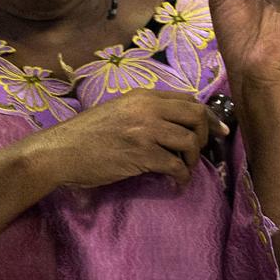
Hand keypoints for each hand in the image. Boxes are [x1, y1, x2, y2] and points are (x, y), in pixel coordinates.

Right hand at [25, 89, 228, 190]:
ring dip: (193, 159)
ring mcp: (145, 130)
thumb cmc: (86, 135)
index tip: (218, 131)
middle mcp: (147, 108)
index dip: (208, 116)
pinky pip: (175, 165)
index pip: (188, 99)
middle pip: (197, 116)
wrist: (61, 151)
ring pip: (190, 141)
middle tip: (198, 152)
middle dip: (206, 136)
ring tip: (183, 169)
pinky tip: (177, 183)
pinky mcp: (141, 154)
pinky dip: (182, 177)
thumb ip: (144, 112)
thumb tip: (173, 126)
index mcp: (143, 95)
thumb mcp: (118, 111)